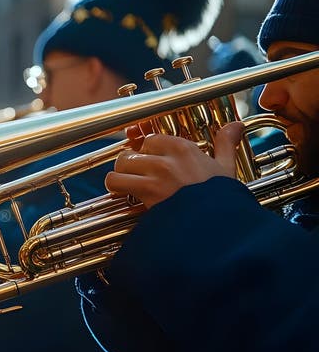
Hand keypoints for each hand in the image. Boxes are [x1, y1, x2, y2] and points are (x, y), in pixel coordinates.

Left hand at [105, 121, 244, 206]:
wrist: (217, 226)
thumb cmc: (222, 199)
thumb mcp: (226, 168)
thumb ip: (225, 144)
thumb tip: (236, 125)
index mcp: (185, 149)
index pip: (151, 139)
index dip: (145, 150)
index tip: (146, 159)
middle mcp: (168, 157)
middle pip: (134, 150)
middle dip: (132, 163)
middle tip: (137, 175)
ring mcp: (155, 174)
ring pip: (121, 163)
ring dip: (121, 173)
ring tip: (127, 182)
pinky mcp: (145, 191)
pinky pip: (116, 181)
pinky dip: (115, 186)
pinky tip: (122, 193)